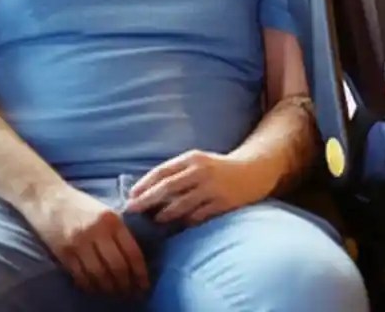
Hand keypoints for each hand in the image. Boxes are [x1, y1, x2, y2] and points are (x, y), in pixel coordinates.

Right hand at [19, 183, 148, 297]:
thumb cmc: (80, 204)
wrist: (47, 197)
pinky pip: (79, 275)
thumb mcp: (106, 211)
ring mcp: (79, 243)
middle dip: (126, 283)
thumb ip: (119, 230)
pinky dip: (89, 285)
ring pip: (99, 274)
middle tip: (130, 292)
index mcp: (113, 220)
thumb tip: (134, 256)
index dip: (140, 272)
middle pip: (117, 266)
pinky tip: (94, 288)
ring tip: (114, 292)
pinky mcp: (63, 252)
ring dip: (108, 287)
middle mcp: (97, 232)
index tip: (144, 283)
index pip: (132, 252)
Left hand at [124, 149, 261, 225]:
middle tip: (131, 211)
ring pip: (181, 205)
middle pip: (167, 187)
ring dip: (164, 214)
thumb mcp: (199, 162)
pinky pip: (198, 216)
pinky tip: (178, 225)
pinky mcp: (222, 203)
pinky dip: (185, 221)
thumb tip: (148, 191)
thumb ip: (178, 173)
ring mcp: (212, 188)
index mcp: (193, 158)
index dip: (144, 184)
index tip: (130, 196)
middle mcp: (201, 172)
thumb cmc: (219, 168)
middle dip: (146, 200)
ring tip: (155, 220)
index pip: (162, 171)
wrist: (255, 170)